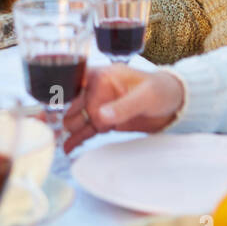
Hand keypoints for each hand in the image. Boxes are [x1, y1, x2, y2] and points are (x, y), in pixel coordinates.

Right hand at [62, 66, 184, 152]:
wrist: (175, 104)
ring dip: (69, 130)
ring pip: (76, 120)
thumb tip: (100, 116)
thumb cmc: (162, 90)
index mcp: (103, 77)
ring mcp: (100, 107)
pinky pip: (87, 131)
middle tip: (51, 131)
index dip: (62, 94)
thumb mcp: (146, 97)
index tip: (51, 106)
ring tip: (57, 142)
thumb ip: (124, 106)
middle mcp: (97, 91)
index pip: (76, 84)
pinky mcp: (105, 123)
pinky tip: (68, 148)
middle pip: (71, 105)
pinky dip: (78, 139)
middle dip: (64, 117)